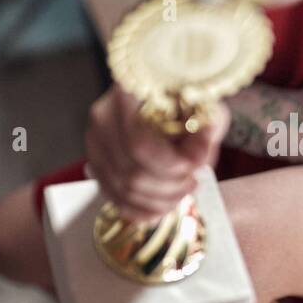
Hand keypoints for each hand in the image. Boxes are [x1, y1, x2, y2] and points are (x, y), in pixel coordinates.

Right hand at [84, 84, 230, 222]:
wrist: (170, 100)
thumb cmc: (188, 102)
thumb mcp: (206, 109)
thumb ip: (205, 134)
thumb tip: (196, 161)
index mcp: (129, 93)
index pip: (139, 144)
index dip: (170, 166)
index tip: (194, 168)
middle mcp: (104, 116)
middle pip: (131, 173)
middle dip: (169, 187)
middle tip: (193, 182)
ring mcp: (95, 142)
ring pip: (123, 190)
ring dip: (159, 201)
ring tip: (182, 190)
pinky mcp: (96, 163)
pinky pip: (114, 198)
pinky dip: (141, 209)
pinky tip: (162, 207)